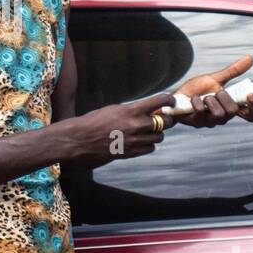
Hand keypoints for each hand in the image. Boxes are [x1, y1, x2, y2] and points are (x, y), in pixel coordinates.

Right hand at [64, 92, 178, 165]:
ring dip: (157, 133)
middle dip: (167, 119)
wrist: (81, 140)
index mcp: (131, 110)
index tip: (171, 101)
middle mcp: (137, 125)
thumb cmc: (94, 122)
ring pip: (160, 137)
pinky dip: (149, 144)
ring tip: (149, 131)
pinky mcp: (132, 152)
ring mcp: (136, 140)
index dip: (169, 100)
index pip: (159, 102)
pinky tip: (141, 141)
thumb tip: (147, 110)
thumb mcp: (114, 109)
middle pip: (165, 122)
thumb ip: (132, 110)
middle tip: (165, 118)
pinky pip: (151, 148)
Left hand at [166, 55, 252, 127]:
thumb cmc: (198, 89)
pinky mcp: (198, 123)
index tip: (251, 95)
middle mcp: (224, 118)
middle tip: (215, 92)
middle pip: (233, 111)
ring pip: (219, 114)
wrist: (178, 95)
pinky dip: (197, 101)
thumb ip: (233, 71)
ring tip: (204, 97)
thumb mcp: (216, 78)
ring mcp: (211, 122)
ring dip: (210, 100)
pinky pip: (201, 112)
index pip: (250, 115)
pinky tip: (194, 99)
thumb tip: (250, 58)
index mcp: (231, 107)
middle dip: (224, 97)